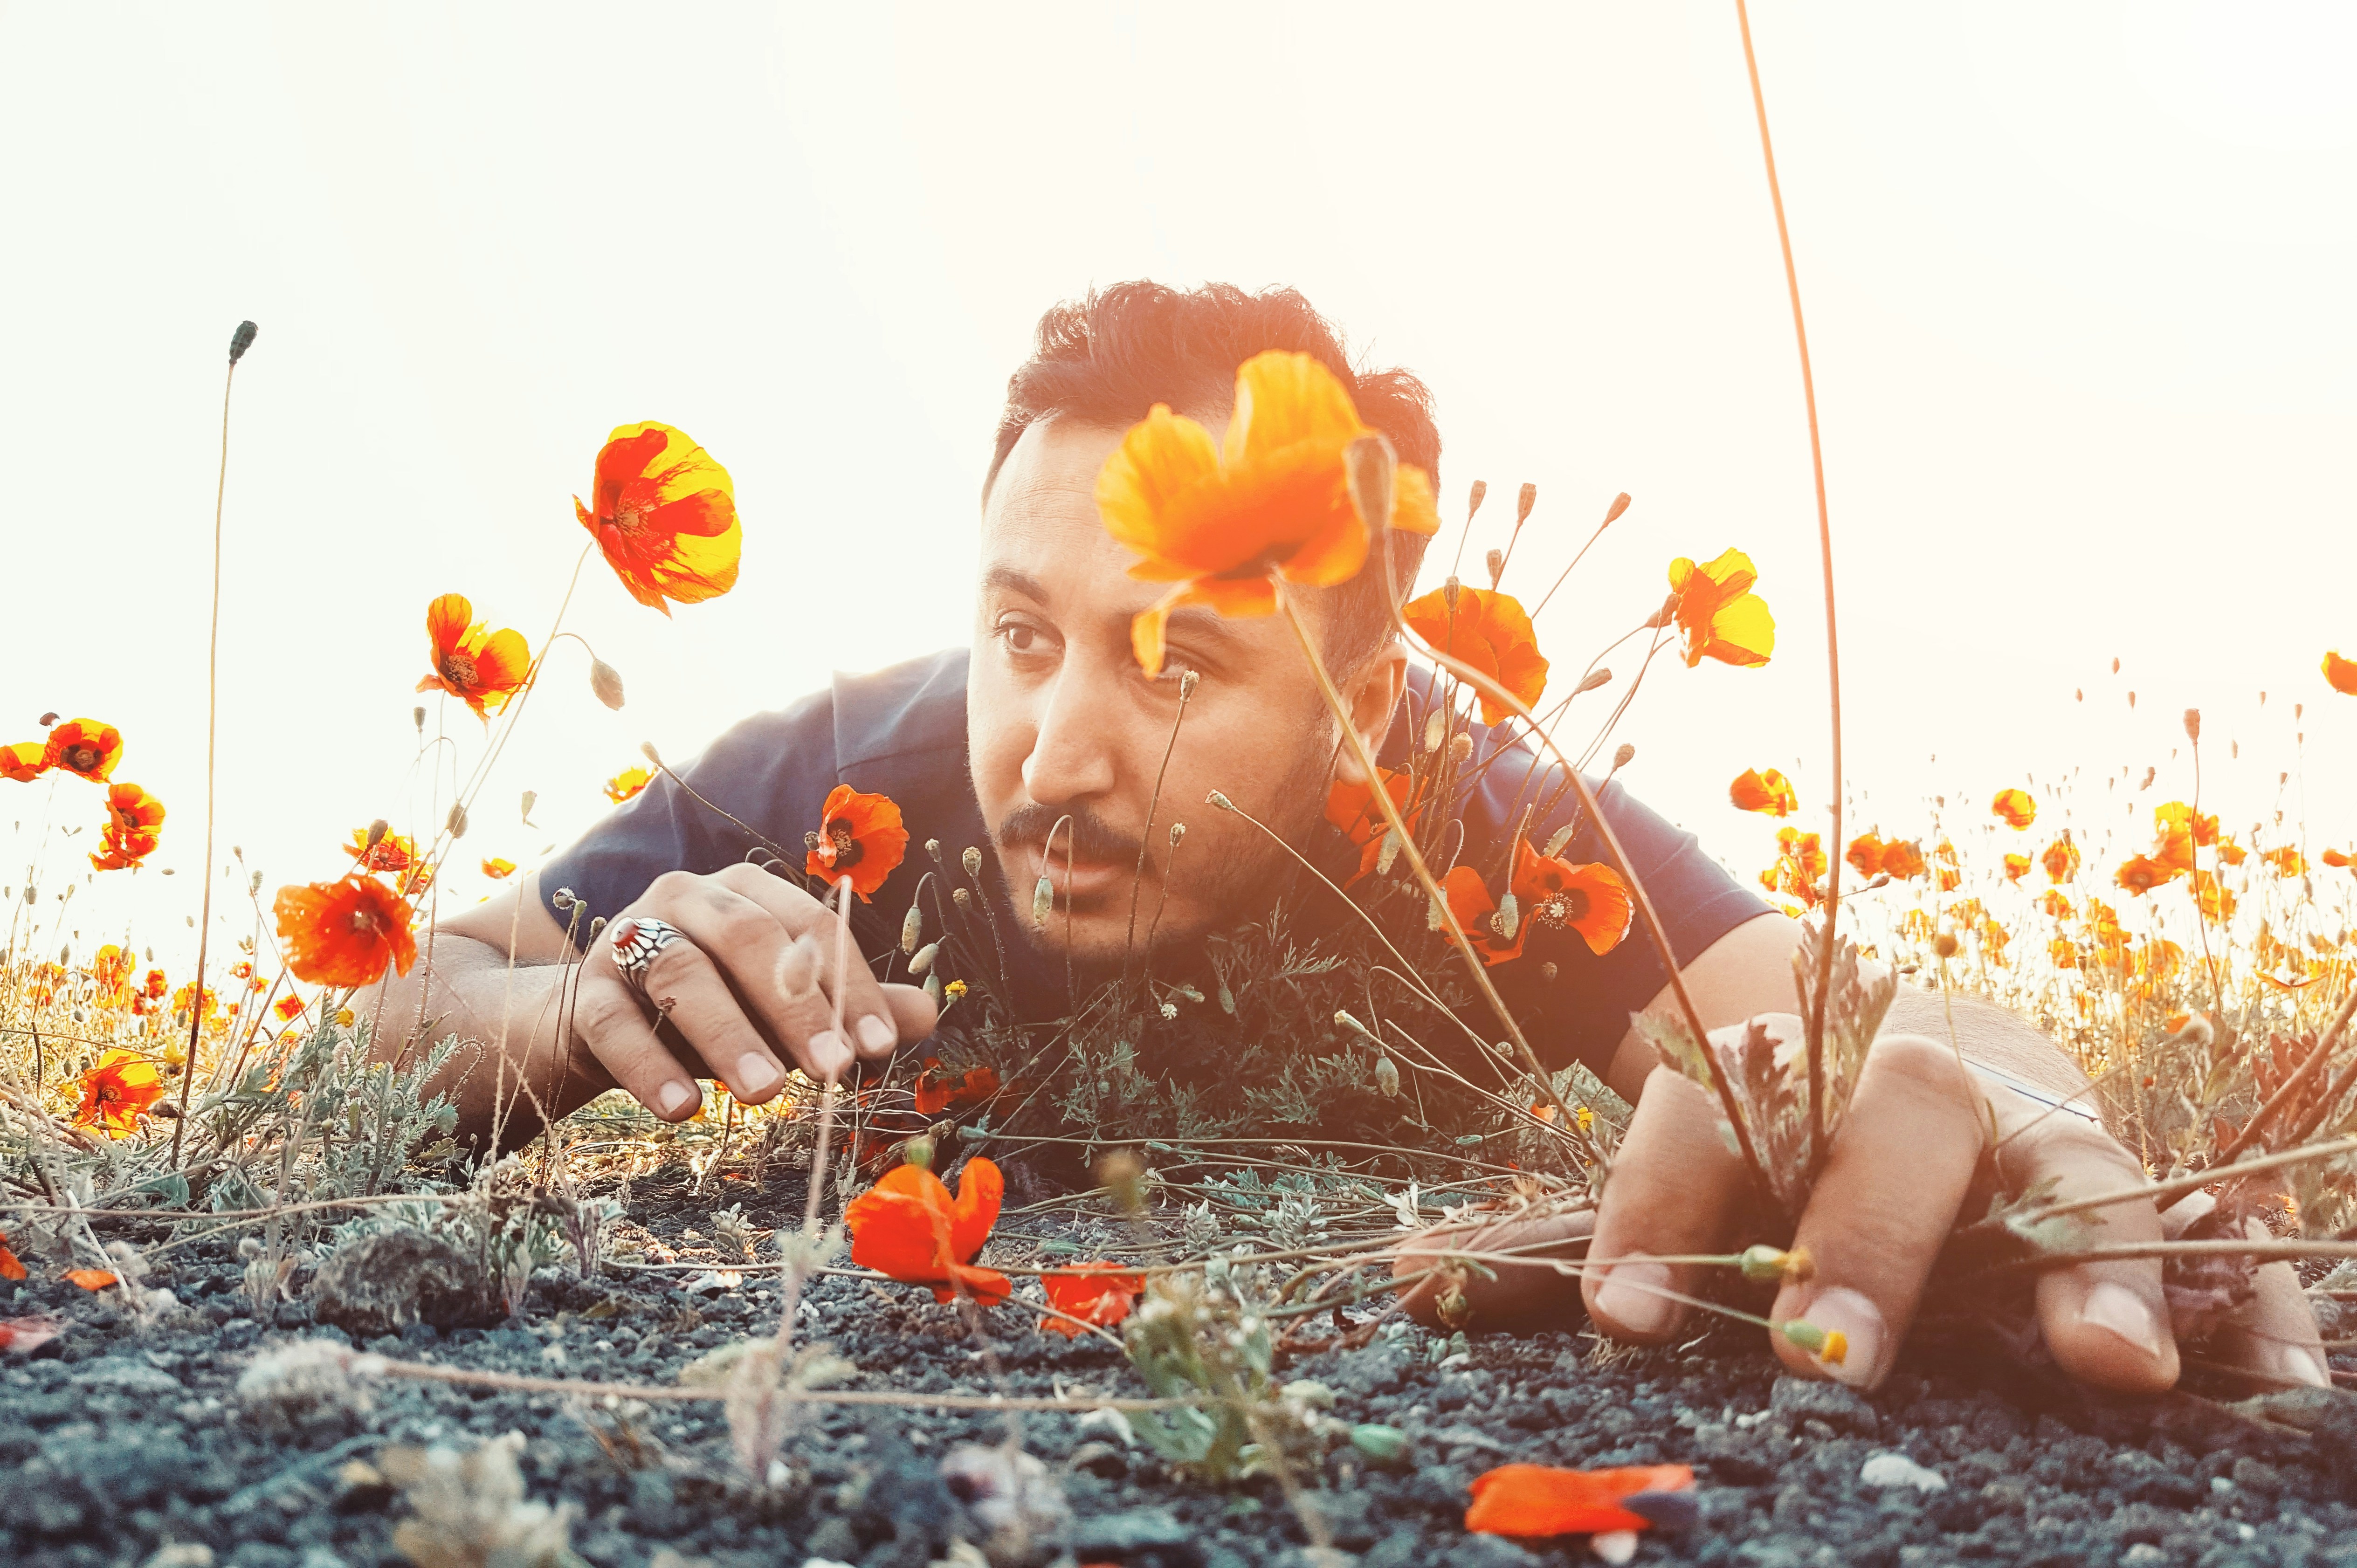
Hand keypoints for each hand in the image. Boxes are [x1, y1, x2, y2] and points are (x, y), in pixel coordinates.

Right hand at [567, 862, 936, 1118]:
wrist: (597, 1025)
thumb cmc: (708, 1010)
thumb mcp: (777, 1010)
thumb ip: (843, 1008)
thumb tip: (928, 1017)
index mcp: (747, 891)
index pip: (812, 927)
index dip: (849, 985)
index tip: (877, 1048)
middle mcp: (688, 897)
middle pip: (750, 940)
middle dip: (796, 1008)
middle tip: (832, 1070)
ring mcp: (629, 938)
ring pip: (682, 973)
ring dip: (727, 1035)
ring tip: (764, 1094)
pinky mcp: (584, 991)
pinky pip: (614, 1023)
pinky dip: (649, 1066)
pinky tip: (682, 1110)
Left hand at [1398, 1013, 2326, 1393]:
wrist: (1894, 1031)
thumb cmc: (1772, 1131)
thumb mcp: (1675, 1170)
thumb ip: (1559, 1245)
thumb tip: (1410, 1290)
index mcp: (1774, 1068)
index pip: (1698, 1126)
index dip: (1649, 1213)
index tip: (1614, 1323)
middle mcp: (1909, 1085)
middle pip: (1891, 1132)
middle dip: (1860, 1239)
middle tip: (1822, 1355)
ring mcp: (2036, 1130)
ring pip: (2072, 1172)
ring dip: (2090, 1267)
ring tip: (2106, 1368)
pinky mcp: (2129, 1183)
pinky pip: (2209, 1234)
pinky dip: (2247, 1300)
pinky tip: (2259, 1386)